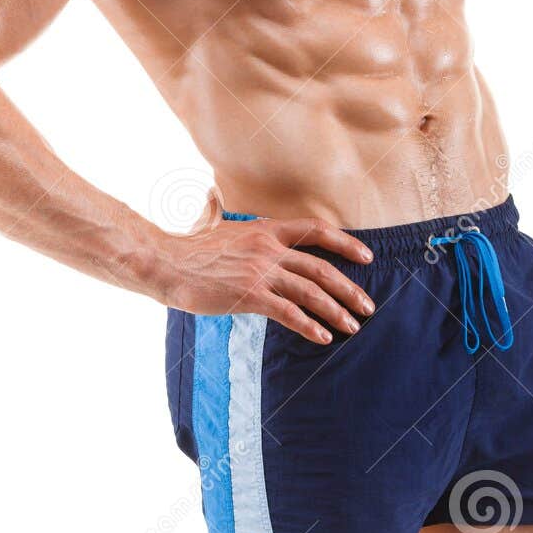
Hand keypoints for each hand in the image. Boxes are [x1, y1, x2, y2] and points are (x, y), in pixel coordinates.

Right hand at [162, 217, 374, 344]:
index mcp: (265, 229)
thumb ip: (215, 209)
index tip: (367, 256)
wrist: (164, 263)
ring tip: (353, 326)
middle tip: (368, 306)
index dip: (346, 243)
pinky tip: (323, 337)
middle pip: (322, 268)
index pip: (316, 230)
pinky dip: (309, 326)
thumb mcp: (208, 221)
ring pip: (311, 292)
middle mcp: (269, 248)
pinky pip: (288, 313)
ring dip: (337, 310)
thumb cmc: (186, 247)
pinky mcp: (250, 295)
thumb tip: (210, 195)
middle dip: (350, 288)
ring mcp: (260, 271)